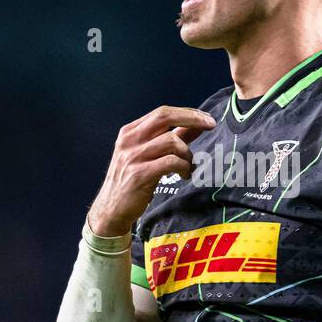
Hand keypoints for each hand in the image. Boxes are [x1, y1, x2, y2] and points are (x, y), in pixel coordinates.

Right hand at [87, 105, 217, 236]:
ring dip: (187, 153)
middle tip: (210, 125)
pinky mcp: (139, 175)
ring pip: (171, 141)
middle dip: (192, 118)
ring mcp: (133, 157)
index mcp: (130, 132)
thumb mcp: (147, 155)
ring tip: (188, 166)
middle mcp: (129, 141)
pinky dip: (184, 167)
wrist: (111, 209)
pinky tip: (184, 175)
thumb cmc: (132, 181)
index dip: (187, 113)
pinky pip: (171, 162)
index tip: (206, 118)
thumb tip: (195, 126)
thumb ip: (170, 139)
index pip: (162, 112)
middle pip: (164, 117)